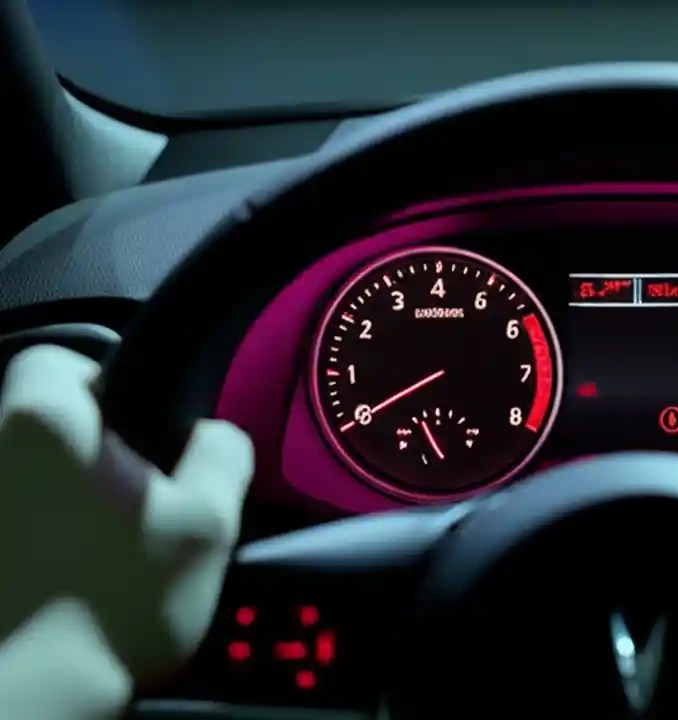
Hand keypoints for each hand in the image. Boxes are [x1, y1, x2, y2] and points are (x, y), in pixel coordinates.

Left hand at [0, 345, 252, 712]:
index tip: (139, 431)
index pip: (56, 359)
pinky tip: (70, 581)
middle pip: (40, 425)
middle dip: (87, 453)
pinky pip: (16, 524)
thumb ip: (223, 455)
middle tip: (136, 497)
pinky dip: (39, 540)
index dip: (104, 384)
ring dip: (61, 500)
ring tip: (104, 548)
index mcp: (43, 424)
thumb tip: (217, 435)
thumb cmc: (118, 597)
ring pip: (26, 481)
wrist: (31, 696)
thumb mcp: (208, 521)